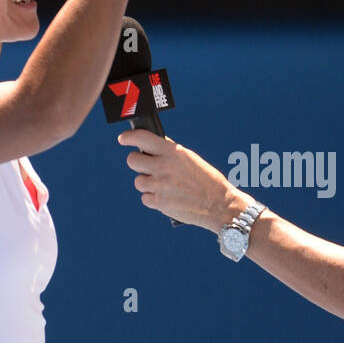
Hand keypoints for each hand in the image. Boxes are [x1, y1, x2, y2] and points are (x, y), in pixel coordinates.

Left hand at [118, 129, 250, 230]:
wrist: (219, 205)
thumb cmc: (207, 181)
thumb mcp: (190, 159)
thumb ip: (171, 152)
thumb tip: (153, 144)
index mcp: (173, 152)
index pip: (141, 138)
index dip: (128, 137)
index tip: (123, 139)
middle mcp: (163, 166)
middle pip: (132, 160)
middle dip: (138, 163)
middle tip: (147, 167)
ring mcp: (160, 185)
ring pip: (138, 181)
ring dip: (147, 183)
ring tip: (164, 186)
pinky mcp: (159, 203)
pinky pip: (145, 198)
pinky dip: (153, 199)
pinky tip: (167, 198)